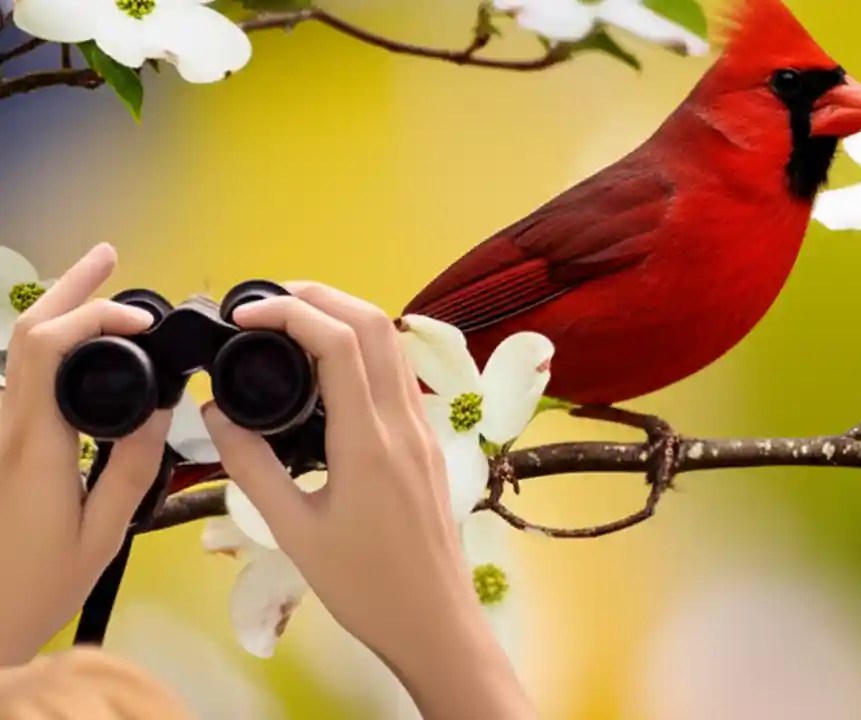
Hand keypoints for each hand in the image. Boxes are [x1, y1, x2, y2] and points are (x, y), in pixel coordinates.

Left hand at [0, 244, 172, 663]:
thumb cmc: (38, 587)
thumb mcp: (103, 533)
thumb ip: (134, 467)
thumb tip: (163, 408)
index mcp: (34, 445)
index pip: (50, 349)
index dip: (95, 316)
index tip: (143, 323)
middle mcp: (5, 429)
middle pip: (26, 334)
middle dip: (69, 288)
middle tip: (108, 256)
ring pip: (16, 353)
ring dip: (55, 312)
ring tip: (96, 289)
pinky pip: (18, 380)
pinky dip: (48, 348)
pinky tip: (75, 349)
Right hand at [201, 282, 533, 718]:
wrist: (435, 621)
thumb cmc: (364, 586)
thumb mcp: (293, 532)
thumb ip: (250, 468)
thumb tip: (215, 413)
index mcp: (369, 442)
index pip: (339, 341)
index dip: (290, 309)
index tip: (244, 313)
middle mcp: (404, 423)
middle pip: (374, 323)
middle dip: (319, 296)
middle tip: (265, 304)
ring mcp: (423, 430)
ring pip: (393, 345)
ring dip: (344, 317)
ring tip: (290, 326)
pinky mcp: (427, 442)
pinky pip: (399, 374)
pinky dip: (364, 350)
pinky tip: (328, 370)